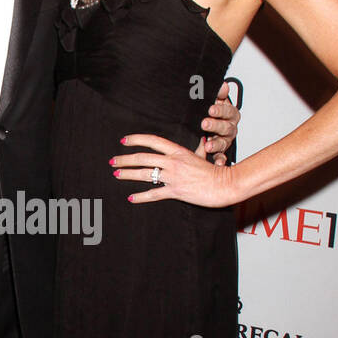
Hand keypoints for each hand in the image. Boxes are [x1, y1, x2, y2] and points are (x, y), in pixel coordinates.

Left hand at [111, 133, 235, 208]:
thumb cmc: (215, 172)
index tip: (124, 141)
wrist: (224, 185)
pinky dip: (141, 196)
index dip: (137, 139)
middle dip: (125, 159)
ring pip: (145, 174)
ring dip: (128, 174)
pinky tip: (131, 198)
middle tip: (113, 161)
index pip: (153, 141)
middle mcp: (173, 162)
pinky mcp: (175, 191)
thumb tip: (201, 141)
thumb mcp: (204, 156)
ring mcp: (173, 177)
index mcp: (178, 151)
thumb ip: (199, 149)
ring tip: (117, 174)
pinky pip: (154, 194)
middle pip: (143, 157)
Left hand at [197, 81, 239, 164]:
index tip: (211, 109)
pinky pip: (221, 157)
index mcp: (230, 114)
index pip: (228, 111)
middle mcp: (230, 127)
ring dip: (216, 144)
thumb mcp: (213, 100)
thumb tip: (223, 85)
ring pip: (223, 143)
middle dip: (215, 126)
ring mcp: (225, 140)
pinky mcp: (220, 151)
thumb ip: (218, 94)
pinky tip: (217, 163)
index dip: (220, 110)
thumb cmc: (210, 112)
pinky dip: (220, 160)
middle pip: (226, 127)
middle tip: (204, 123)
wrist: (203, 123)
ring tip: (208, 146)